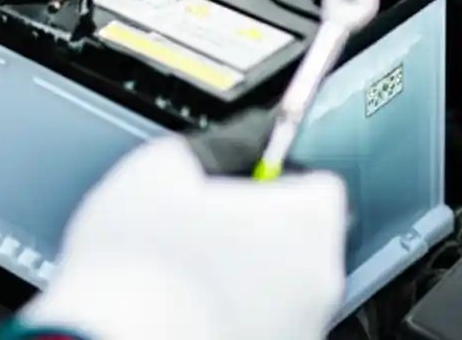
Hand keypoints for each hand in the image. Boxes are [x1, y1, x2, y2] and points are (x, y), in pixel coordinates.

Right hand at [17, 136, 347, 339]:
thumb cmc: (142, 269)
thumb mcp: (162, 168)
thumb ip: (219, 144)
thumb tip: (238, 141)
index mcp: (304, 224)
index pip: (319, 182)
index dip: (275, 173)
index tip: (241, 175)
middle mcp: (317, 281)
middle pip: (299, 236)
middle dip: (256, 225)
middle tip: (200, 222)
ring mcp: (299, 327)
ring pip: (278, 284)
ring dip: (242, 271)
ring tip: (181, 270)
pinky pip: (259, 320)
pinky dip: (230, 310)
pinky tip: (183, 304)